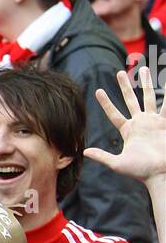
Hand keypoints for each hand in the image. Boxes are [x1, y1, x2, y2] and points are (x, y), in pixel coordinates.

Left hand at [85, 65, 165, 184]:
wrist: (160, 174)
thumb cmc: (141, 171)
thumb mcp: (118, 164)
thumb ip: (102, 156)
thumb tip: (84, 151)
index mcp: (128, 131)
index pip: (113, 114)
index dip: (106, 103)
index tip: (98, 91)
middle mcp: (140, 124)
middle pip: (131, 100)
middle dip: (125, 86)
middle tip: (120, 72)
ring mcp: (153, 122)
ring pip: (149, 98)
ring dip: (146, 83)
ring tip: (142, 68)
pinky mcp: (163, 124)